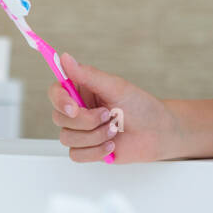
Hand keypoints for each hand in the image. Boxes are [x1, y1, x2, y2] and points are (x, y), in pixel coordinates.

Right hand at [48, 52, 178, 163]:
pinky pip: (76, 154)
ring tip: (115, 129)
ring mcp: (81, 131)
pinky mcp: (87, 149)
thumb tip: (65, 58)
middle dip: (86, 120)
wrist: (157, 133)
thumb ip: (88, 75)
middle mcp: (78, 110)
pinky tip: (112, 145)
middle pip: (60, 118)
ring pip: (67, 138)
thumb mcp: (115, 87)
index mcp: (81, 90)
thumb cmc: (140, 106)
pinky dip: (95, 151)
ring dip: (94, 136)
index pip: (56, 92)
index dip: (60, 101)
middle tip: (109, 115)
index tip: (73, 107)